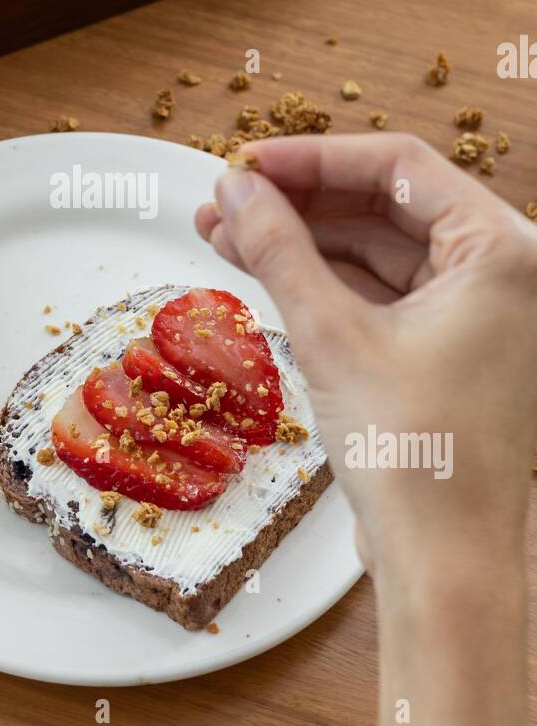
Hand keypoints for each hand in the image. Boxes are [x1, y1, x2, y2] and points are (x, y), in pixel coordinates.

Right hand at [195, 134, 536, 590]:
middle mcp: (501, 274)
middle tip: (224, 199)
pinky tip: (262, 271)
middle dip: (299, 201)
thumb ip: (279, 249)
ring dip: (302, 241)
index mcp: (502, 251)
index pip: (398, 166)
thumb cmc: (418, 458)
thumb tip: (233, 189)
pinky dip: (323, 282)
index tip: (244, 162)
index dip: (312, 158)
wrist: (446, 567)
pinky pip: (381, 294)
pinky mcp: (448, 351)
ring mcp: (477, 314)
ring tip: (223, 232)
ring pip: (378, 250)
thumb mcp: (332, 336)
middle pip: (387, 204)